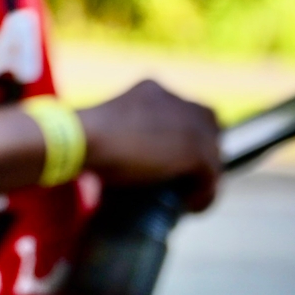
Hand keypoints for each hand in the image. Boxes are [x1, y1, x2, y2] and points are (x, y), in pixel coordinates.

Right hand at [75, 79, 221, 212]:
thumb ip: (121, 135)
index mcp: (152, 89)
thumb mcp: (108, 129)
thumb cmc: (82, 139)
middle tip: (186, 179)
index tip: (172, 161)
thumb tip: (117, 161)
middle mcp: (175, 99)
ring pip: (212, 152)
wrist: (83, 139)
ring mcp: (189, 124)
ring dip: (204, 176)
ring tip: (187, 197)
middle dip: (202, 151)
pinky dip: (204, 193)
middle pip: (208, 125)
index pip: (183, 109)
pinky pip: (211, 176)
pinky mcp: (195, 150)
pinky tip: (188, 205)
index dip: (184, 135)